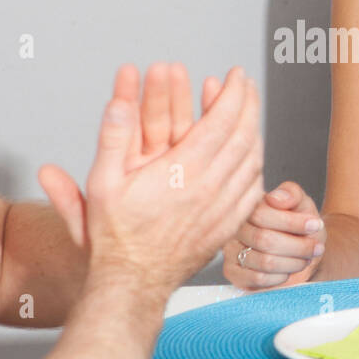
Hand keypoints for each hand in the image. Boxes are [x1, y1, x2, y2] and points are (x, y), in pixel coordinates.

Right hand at [39, 65, 264, 297]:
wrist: (133, 282)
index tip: (235, 75)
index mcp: (185, 172)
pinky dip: (256, 164)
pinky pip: (253, 189)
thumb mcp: (102, 183)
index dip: (233, 93)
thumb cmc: (116, 235)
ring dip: (254, 131)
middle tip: (246, 85)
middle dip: (249, 104)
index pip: (222, 121)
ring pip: (253, 161)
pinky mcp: (228, 226)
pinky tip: (250, 156)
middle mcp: (211, 188)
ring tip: (249, 112)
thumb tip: (119, 104)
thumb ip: (113, 139)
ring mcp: (223, 209)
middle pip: (245, 136)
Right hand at [223, 181, 325, 289]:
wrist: (300, 250)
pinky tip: (288, 270)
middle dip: (298, 246)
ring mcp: (231, 251)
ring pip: (264, 261)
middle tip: (316, 248)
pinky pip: (258, 278)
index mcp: (249, 207)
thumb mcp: (302, 204)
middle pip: (264, 240)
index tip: (315, 225)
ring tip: (305, 259)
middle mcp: (235, 228)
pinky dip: (281, 276)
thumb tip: (275, 198)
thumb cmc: (299, 225)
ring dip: (293, 262)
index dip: (292, 222)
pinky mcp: (233, 273)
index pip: (262, 214)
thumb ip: (292, 194)